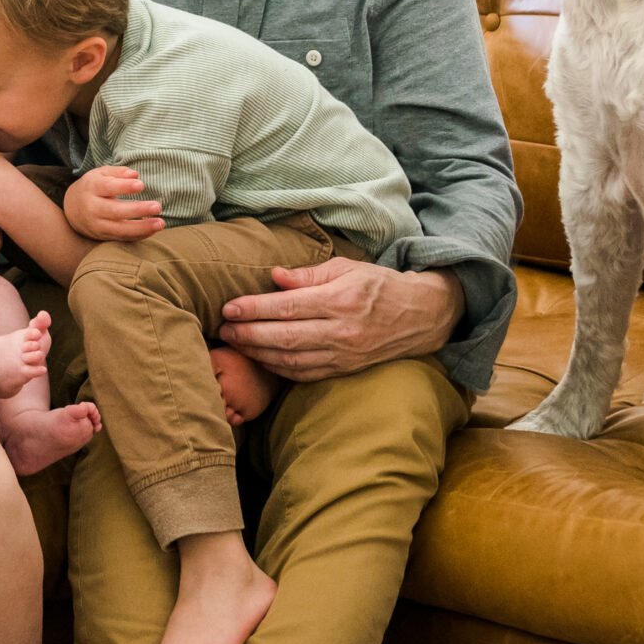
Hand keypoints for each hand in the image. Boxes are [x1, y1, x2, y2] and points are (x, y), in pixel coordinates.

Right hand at [63, 166, 164, 241]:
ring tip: (160, 223)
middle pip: (115, 211)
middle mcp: (92, 208)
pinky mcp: (103, 237)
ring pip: (119, 229)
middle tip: (157, 206)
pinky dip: (138, 236)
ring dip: (142, 228)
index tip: (141, 185)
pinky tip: (153, 230)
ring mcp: (97, 225)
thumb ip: (118, 172)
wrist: (72, 209)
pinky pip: (122, 238)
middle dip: (137, 210)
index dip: (124, 187)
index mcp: (91, 188)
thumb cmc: (93, 187)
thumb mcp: (101, 174)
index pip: (107, 187)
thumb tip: (135, 175)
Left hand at [217, 260, 462, 383]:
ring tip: (235, 344)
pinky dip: (279, 369)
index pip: (289, 307)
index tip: (229, 307)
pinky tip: (261, 359)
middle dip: (249, 334)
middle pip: (286, 337)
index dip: (255, 308)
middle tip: (223, 329)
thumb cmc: (377, 286)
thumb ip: (308, 274)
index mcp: (340, 300)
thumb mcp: (347, 268)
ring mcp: (344, 354)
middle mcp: (342, 331)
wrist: (419, 316)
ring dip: (258, 354)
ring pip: (292, 360)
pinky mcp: (345, 370)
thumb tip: (274, 276)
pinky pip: (305, 375)